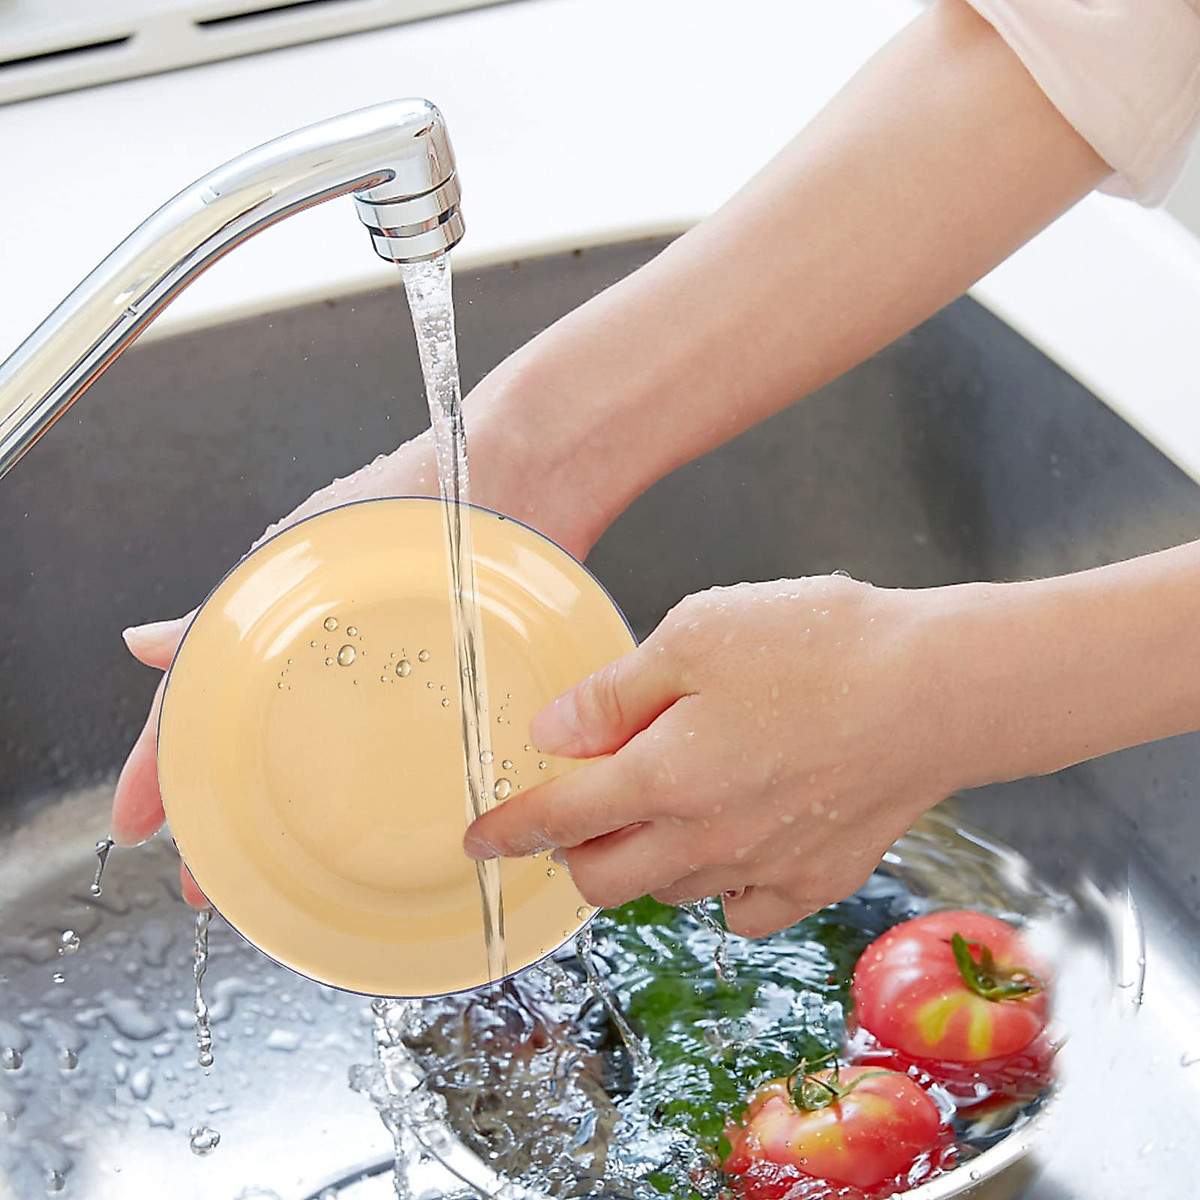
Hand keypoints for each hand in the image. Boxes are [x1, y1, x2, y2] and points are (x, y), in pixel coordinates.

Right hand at [111, 391, 604, 904]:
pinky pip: (411, 751)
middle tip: (211, 882)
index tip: (141, 821)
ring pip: (334, 759)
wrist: (516, 476)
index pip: (209, 707)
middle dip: (231, 816)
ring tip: (273, 875)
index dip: (168, 766)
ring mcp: (396, 677)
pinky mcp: (454, 689)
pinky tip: (377, 827)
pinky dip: (381, 790)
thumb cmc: (411, 494)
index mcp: (288, 628)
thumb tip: (140, 646)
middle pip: (268, 748)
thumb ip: (224, 611)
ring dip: (298, 817)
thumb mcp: (299, 553)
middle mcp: (339, 661)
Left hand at [463, 575, 962, 936]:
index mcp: (662, 777)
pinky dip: (718, 888)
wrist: (937, 688)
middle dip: (572, 854)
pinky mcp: (818, 879)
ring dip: (643, 862)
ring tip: (660, 810)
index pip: (558, 818)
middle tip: (576, 814)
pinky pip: (743, 911)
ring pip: (669, 892)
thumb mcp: (698, 634)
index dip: (508, 830)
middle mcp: (704, 840)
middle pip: (603, 880)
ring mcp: (763, 868)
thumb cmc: (820, 646)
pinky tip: (730, 844)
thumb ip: (615, 692)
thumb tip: (552, 733)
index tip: (478, 839)